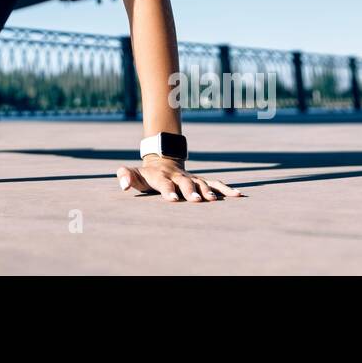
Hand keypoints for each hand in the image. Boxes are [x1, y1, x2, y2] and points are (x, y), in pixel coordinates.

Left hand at [117, 154, 245, 201]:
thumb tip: (123, 185)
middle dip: (191, 191)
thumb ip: (126, 176)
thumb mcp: (134, 174)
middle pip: (185, 182)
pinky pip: (215, 183)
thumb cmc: (146, 175)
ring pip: (202, 182)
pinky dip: (226, 189)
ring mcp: (191, 177)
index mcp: (161, 176)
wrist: (162, 161)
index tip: (173, 199)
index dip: (168, 190)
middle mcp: (178, 176)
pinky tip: (238, 195)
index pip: (164, 183)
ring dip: (209, 191)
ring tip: (216, 200)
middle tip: (196, 200)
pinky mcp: (201, 180)